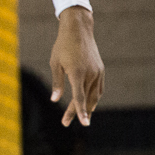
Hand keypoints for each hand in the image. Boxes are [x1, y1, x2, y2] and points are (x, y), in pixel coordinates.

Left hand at [50, 6, 103, 125]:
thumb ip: (57, 83)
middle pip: (85, 99)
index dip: (80, 111)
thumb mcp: (55, 63)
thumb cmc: (62, 46)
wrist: (78, 30)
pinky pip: (98, 88)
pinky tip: (89, 103)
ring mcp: (97, 72)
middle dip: (77, 112)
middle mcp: (89, 74)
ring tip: (81, 117)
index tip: (83, 123)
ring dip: (88, 107)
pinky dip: (94, 97)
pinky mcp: (100, 70)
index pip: (79, 97)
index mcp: (77, 73)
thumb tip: (54, 100)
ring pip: (94, 96)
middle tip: (66, 122)